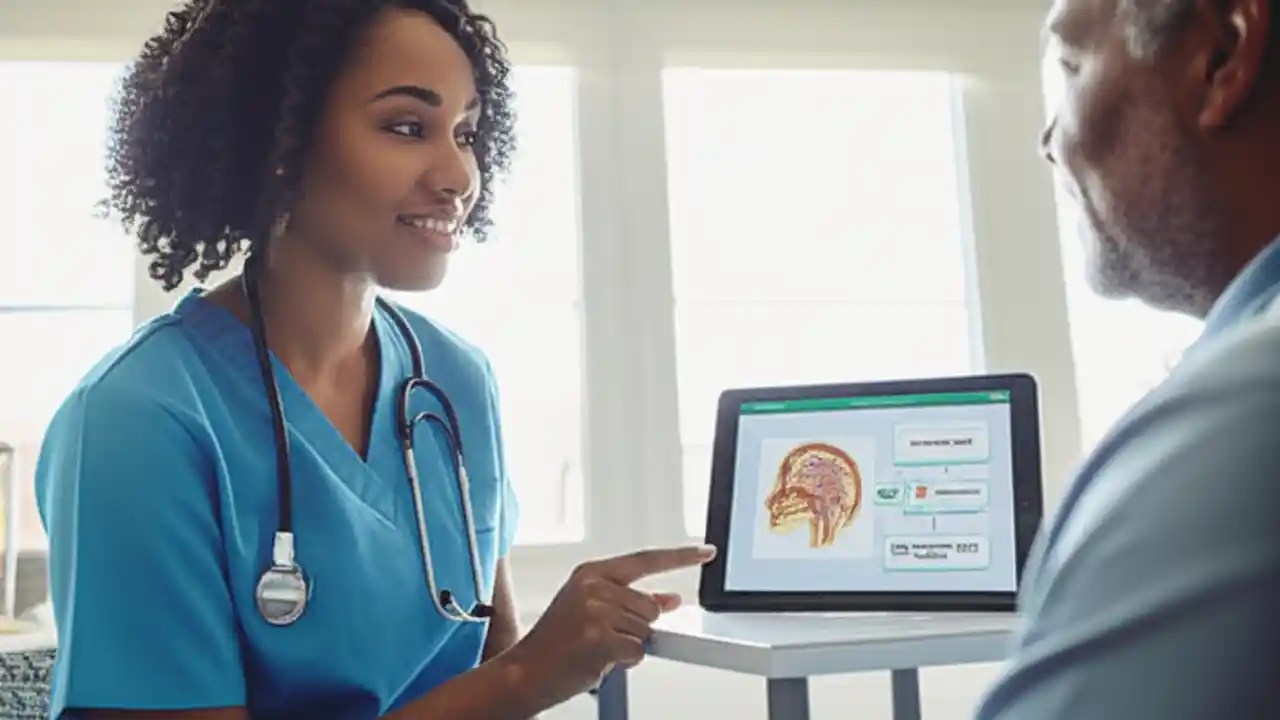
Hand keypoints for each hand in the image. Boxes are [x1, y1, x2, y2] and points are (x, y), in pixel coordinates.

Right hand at [504, 544, 716, 707]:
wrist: (526, 671)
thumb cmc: (557, 642)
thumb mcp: (592, 610)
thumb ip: (633, 601)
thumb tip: (671, 600)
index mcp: (591, 573)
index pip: (646, 560)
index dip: (681, 557)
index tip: (706, 552)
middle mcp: (594, 586)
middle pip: (650, 607)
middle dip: (636, 627)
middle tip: (601, 636)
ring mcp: (597, 611)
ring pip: (646, 631)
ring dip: (627, 645)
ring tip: (595, 647)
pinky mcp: (601, 638)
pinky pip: (638, 651)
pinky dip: (623, 661)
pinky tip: (596, 658)